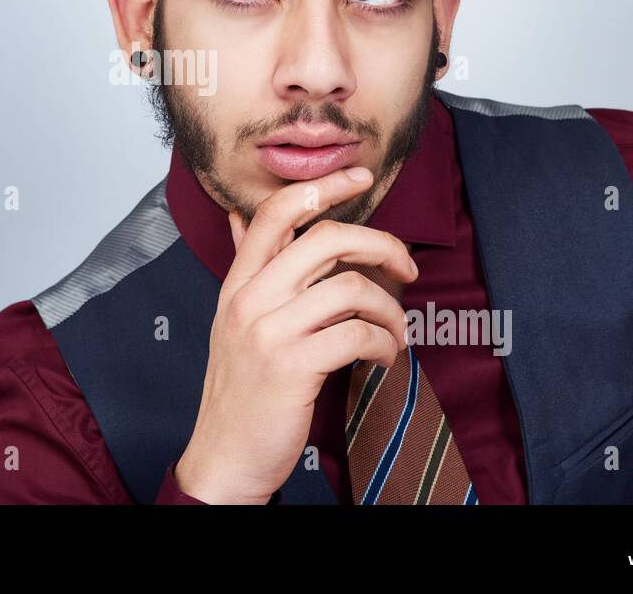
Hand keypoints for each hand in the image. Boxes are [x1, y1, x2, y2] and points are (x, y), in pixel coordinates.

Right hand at [173, 166, 418, 503]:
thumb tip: (240, 216)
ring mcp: (269, 332)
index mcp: (237, 282)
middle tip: (407, 268)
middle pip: (325, 238)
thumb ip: (246, 267)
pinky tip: (383, 356)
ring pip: (352, 287)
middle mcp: (249, 298)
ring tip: (397, 331)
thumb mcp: (232, 319)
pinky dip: (384, 344)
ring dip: (390, 310)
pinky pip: (357, 335)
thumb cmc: (240, 388)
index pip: (277, 211)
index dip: (324, 187)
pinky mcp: (293, 367)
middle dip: (382, 245)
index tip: (361, 177)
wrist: (224, 456)